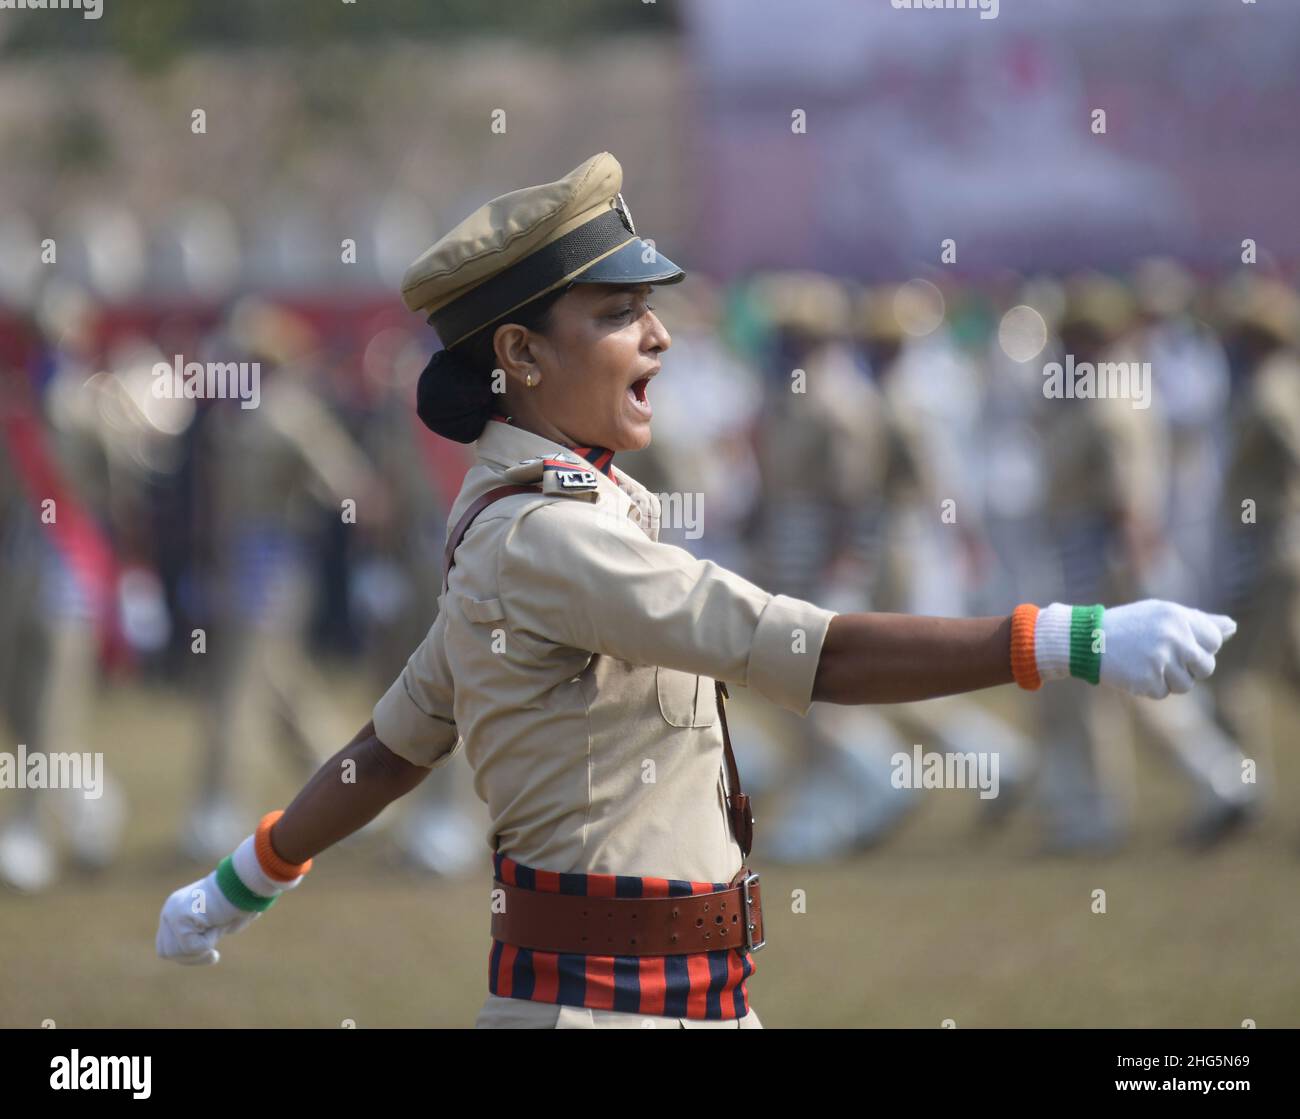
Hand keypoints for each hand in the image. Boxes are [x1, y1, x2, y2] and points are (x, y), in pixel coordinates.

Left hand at [155, 870, 259, 965]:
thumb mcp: (218, 921)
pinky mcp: (180, 918)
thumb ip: (205, 933)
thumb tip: (203, 952)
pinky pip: (191, 946)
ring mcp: (172, 913)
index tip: (212, 953)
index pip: (167, 945)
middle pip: (166, 952)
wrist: (243, 882)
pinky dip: (209, 941)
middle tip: (214, 954)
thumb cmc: (239, 900)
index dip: (187, 955)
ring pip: (175, 952)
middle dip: (191, 958)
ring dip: (201, 949)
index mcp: (176, 910)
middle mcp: (169, 910)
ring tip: (217, 929)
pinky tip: (218, 923)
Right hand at [1100, 599, 1235, 698]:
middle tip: (1162, 658)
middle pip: (1206, 667)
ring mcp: (1161, 659)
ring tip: (1145, 664)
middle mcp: (1174, 637)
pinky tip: (1133, 672)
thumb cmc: (1129, 625)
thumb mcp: (1162, 614)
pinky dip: (1148, 687)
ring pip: (1185, 685)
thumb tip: (1232, 627)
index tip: (1178, 644)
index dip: (1198, 647)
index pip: (1214, 641)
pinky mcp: (1147, 679)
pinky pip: (1162, 693)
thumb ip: (1198, 621)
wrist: (1088, 639)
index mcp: (1178, 617)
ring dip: (1168, 680)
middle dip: (1188, 668)